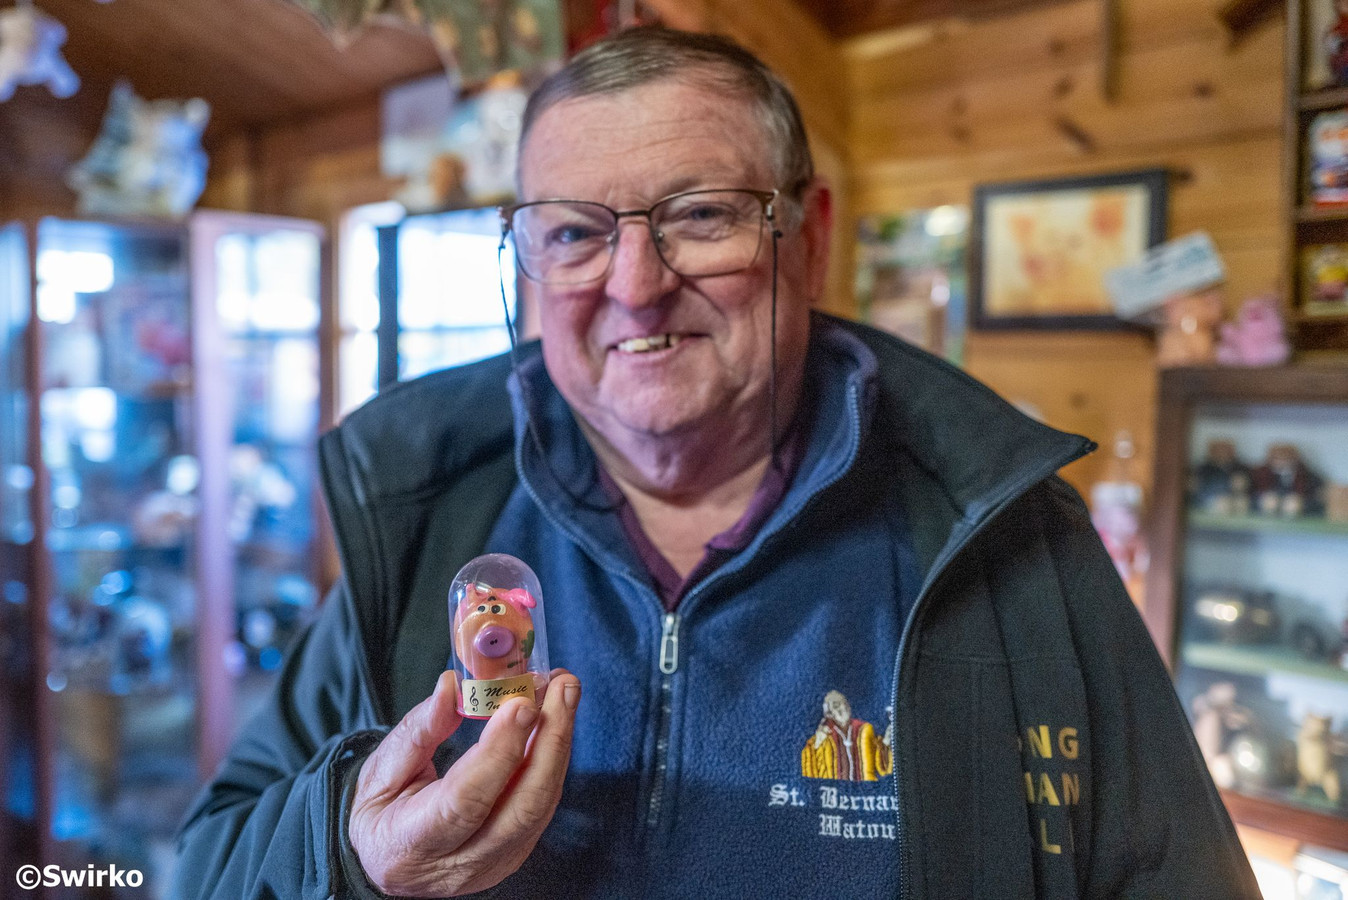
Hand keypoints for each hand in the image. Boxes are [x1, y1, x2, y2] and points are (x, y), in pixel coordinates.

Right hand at [349, 669, 579, 896]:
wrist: (394, 864)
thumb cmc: (382, 812)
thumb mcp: (382, 771)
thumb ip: (418, 729)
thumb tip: (452, 685)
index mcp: (413, 842)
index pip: (466, 801)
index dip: (499, 752)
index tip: (521, 704)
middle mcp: (463, 862)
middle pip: (522, 805)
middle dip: (550, 740)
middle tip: (562, 686)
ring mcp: (497, 861)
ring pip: (542, 803)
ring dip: (559, 742)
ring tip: (564, 692)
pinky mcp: (518, 851)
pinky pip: (544, 802)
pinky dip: (554, 757)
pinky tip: (555, 720)